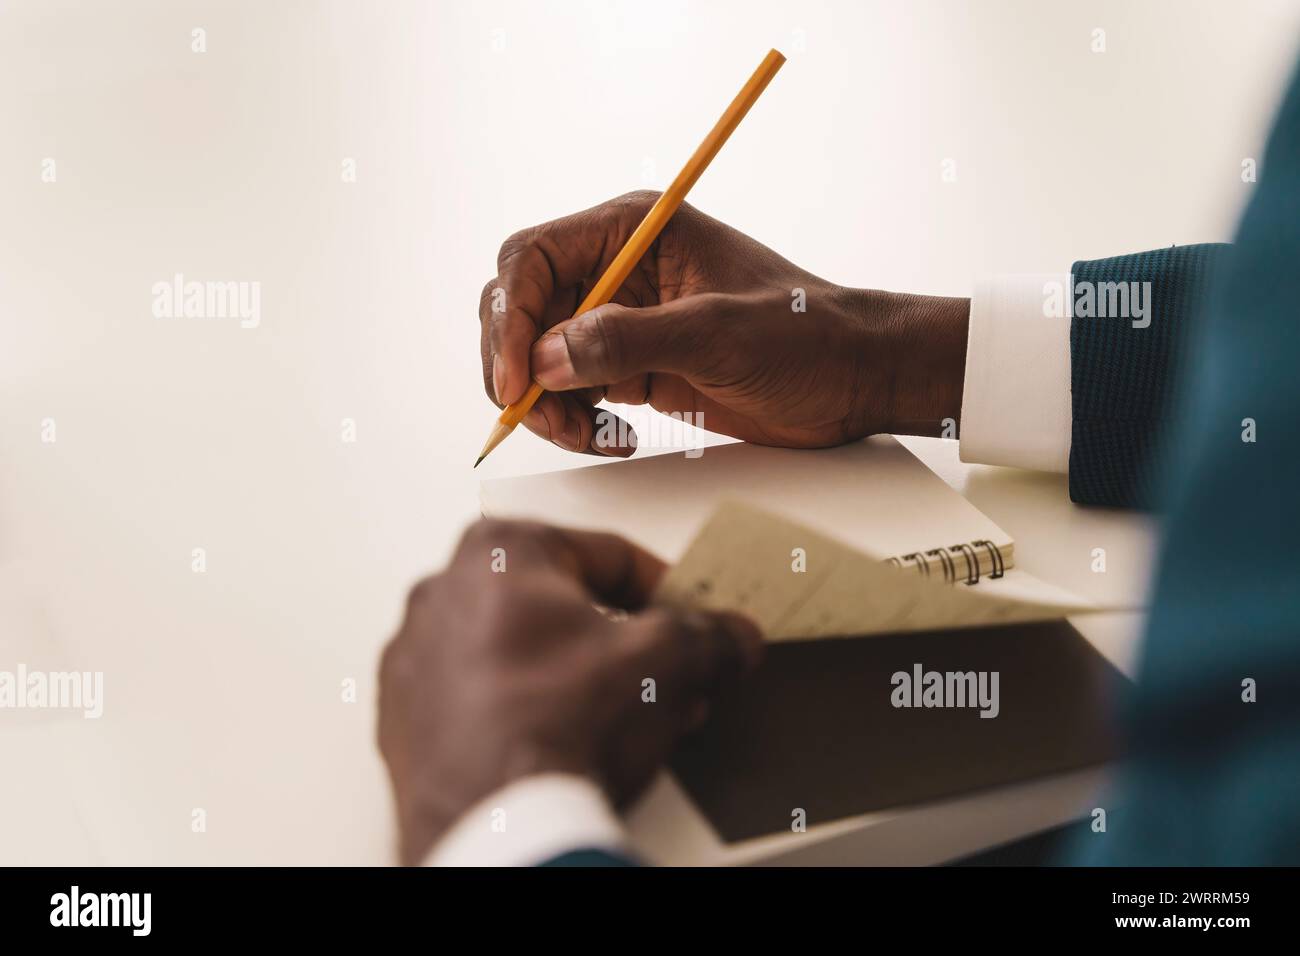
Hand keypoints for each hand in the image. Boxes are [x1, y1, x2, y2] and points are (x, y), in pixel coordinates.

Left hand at [377, 518, 762, 864]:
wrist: (496, 828)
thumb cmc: (555, 729)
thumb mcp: (668, 663)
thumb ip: (710, 636)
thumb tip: (731, 638)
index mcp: (498, 551)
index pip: (609, 554)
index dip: (666, 588)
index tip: (689, 615)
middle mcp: (442, 592)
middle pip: (563, 605)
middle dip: (622, 641)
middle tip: (664, 674)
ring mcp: (415, 659)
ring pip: (522, 653)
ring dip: (578, 678)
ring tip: (627, 719)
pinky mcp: (405, 720)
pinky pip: (484, 700)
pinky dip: (527, 714)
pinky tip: (569, 745)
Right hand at [479, 191, 968, 453]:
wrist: (853, 379)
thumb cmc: (805, 336)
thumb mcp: (719, 334)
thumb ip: (630, 341)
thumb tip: (547, 358)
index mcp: (633, 231)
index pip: (532, 259)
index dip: (510, 319)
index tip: (517, 380)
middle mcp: (616, 269)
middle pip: (521, 309)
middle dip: (518, 367)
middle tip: (544, 419)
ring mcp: (620, 319)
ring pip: (538, 356)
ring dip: (545, 403)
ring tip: (588, 436)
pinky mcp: (630, 364)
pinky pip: (569, 390)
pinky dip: (571, 419)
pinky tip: (609, 437)